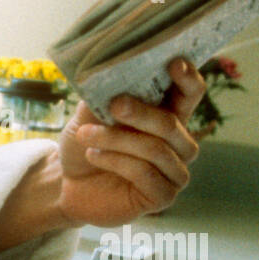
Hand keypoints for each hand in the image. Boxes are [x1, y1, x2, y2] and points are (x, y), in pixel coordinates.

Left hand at [56, 57, 205, 225]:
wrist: (68, 181)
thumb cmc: (87, 142)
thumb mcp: (90, 113)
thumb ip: (104, 93)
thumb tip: (109, 70)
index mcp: (168, 115)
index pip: (190, 94)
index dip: (187, 78)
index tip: (173, 62)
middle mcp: (179, 143)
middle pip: (171, 123)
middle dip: (141, 112)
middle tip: (114, 105)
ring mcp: (174, 172)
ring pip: (155, 149)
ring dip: (116, 139)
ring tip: (85, 135)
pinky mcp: (163, 197)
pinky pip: (145, 174)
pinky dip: (115, 161)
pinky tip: (93, 155)